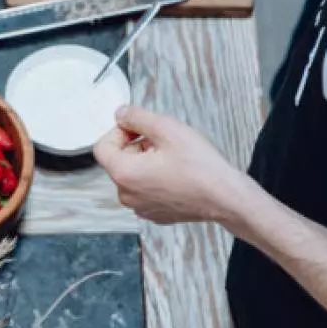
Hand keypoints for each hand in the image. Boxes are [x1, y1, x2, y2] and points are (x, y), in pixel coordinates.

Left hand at [93, 105, 253, 226]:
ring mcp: (140, 207)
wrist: (225, 197)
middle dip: (136, 146)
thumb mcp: (167, 128)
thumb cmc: (200, 166)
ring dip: (146, 162)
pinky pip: (145, 189)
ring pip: (133, 175)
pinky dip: (155, 178)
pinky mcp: (154, 213)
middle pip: (118, 161)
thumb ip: (137, 117)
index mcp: (124, 174)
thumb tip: (121, 114)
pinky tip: (177, 174)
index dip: (119, 132)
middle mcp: (126, 195)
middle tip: (163, 142)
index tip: (140, 129)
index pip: (102, 147)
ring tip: (172, 158)